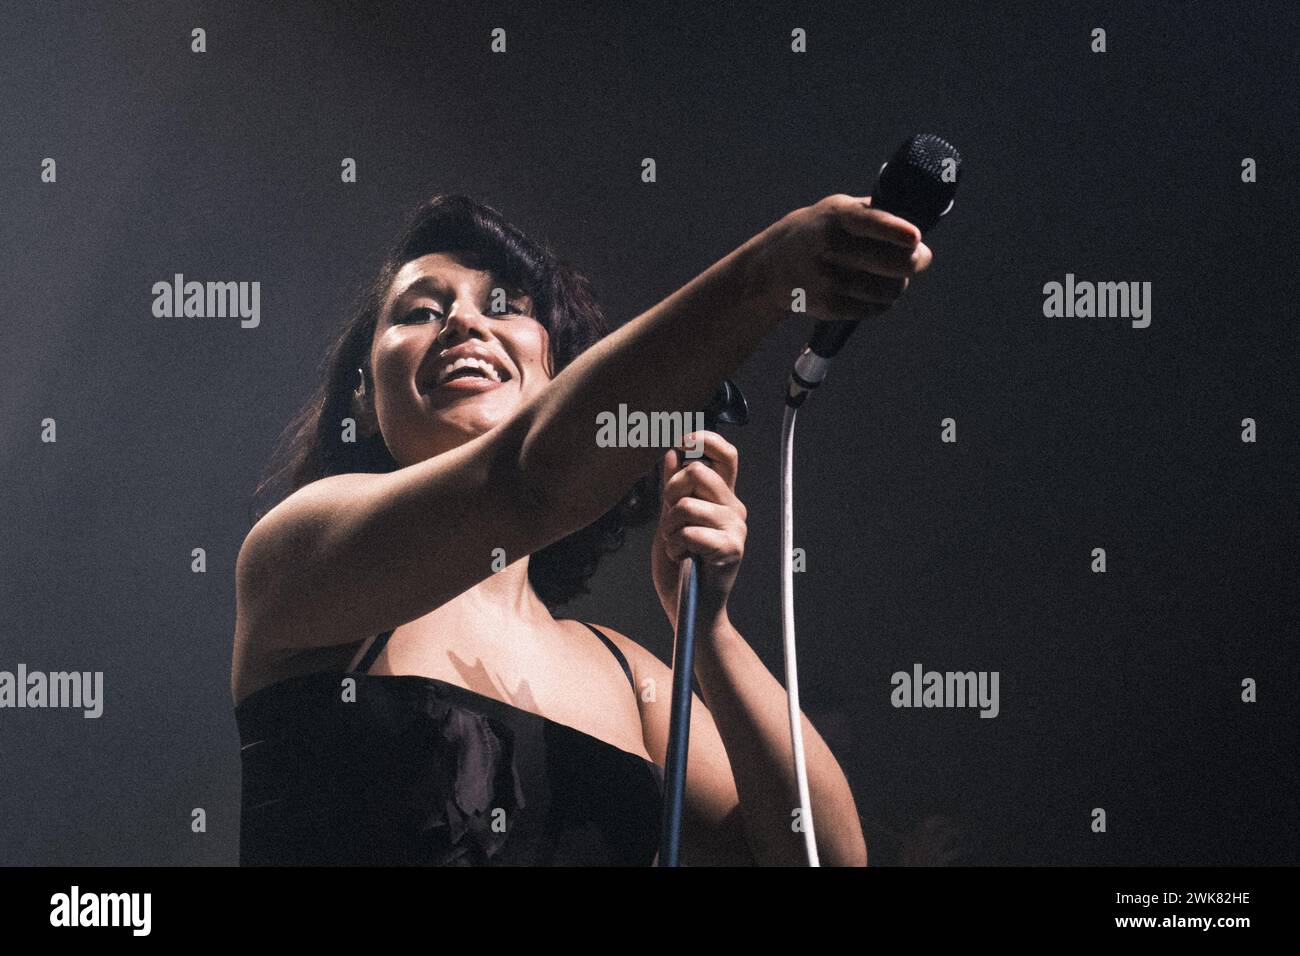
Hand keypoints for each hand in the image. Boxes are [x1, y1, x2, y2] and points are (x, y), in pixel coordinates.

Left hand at [651, 431, 747, 627]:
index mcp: (723, 498)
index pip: (727, 455)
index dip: (705, 440)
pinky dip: (675, 545)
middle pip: (697, 472)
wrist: (689, 608)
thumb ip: (673, 488)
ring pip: (687, 504)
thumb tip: (673, 453)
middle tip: (670, 520)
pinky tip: (683, 558)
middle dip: (671, 492)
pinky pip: (690, 531)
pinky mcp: (731, 549)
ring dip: (669, 527)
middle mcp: (734, 509)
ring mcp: (735, 528)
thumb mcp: (670, 521)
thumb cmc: (679, 566)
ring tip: (677, 546)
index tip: (683, 444)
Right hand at [753, 194, 933, 320]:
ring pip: (888, 289)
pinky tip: (873, 293)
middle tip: (920, 259)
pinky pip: (874, 308)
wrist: (768, 270)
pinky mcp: (826, 306)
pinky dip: (882, 302)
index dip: (894, 231)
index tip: (915, 238)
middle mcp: (828, 247)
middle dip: (914, 262)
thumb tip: (916, 227)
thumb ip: (872, 213)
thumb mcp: (833, 210)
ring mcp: (826, 280)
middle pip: (891, 262)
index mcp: (834, 217)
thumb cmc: (816, 233)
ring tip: (891, 277)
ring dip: (898, 284)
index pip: (868, 222)